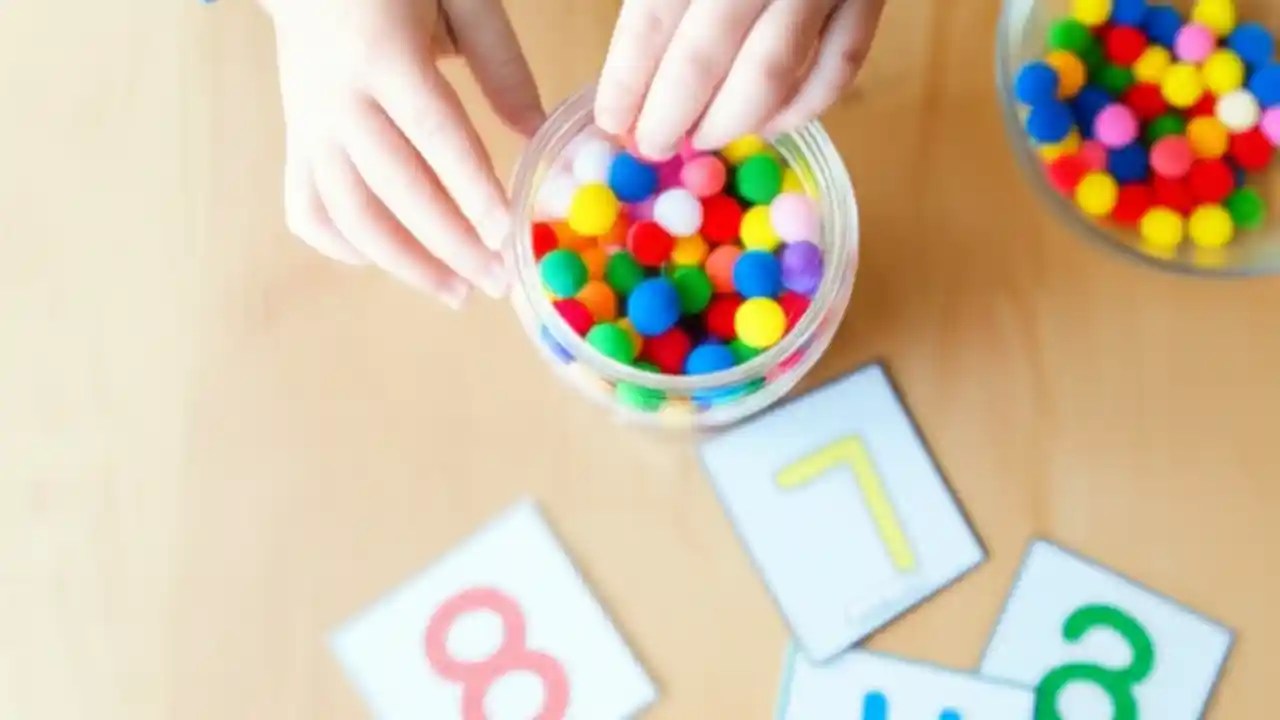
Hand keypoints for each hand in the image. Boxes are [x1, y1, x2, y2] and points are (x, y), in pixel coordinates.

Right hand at [264, 0, 543, 307]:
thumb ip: (500, 63)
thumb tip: (536, 134)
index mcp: (384, 53)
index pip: (434, 134)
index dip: (471, 190)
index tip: (506, 237)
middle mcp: (338, 97)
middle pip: (393, 187)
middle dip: (448, 244)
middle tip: (496, 283)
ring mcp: (308, 124)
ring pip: (348, 211)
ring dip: (402, 262)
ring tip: (455, 292)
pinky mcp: (293, 140)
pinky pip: (307, 208)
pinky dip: (341, 245)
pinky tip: (385, 261)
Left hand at [595, 0, 884, 158]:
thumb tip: (630, 80)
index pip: (653, 18)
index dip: (628, 80)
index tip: (613, 121)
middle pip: (706, 55)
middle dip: (671, 115)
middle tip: (654, 145)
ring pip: (772, 71)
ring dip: (731, 120)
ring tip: (703, 138)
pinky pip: (839, 64)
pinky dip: (803, 107)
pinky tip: (769, 124)